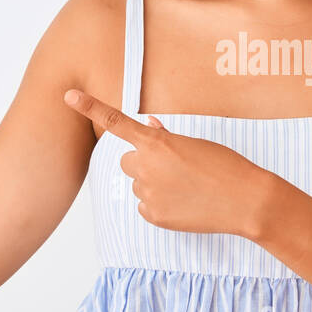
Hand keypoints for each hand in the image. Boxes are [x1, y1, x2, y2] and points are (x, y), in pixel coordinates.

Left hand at [63, 89, 272, 236]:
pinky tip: (184, 204)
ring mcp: (147, 193)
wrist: (244, 200)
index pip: (116, 121)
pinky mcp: (153, 216)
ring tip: (186, 187)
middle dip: (143, 163)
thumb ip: (165, 137)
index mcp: (157, 142)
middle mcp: (146, 167)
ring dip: (154, 184)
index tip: (68, 95)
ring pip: (138, 185)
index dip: (90, 106)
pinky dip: (160, 205)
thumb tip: (148, 125)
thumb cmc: (225, 166)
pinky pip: (145, 207)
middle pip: (127, 161)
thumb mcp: (196, 144)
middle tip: (173, 169)